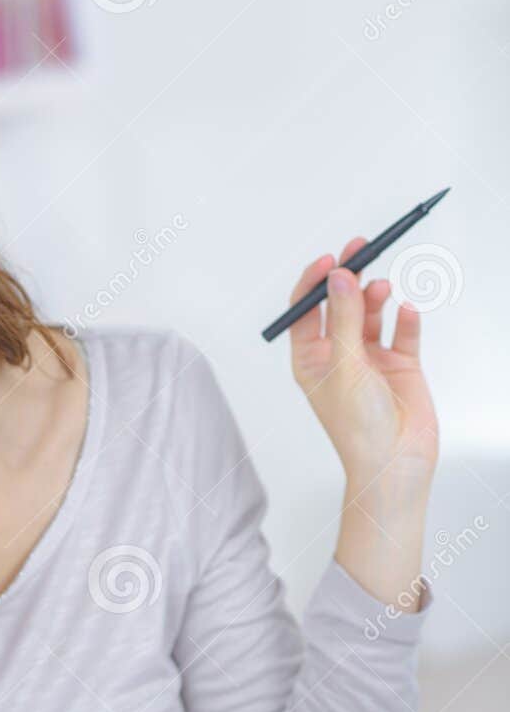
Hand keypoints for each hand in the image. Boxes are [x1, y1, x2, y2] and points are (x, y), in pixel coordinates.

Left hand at [288, 237, 438, 487]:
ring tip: (382, 289)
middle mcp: (338, 357)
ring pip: (371, 313)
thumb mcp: (345, 367)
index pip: (304, 311)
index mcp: (310, 360)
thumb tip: (340, 276)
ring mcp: (370, 359)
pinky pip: (403, 331)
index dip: (315, 283)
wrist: (395, 463)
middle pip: (340, 304)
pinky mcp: (400, 364)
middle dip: (349, 276)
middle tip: (362, 247)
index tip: (332, 260)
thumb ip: (344, 319)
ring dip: (376, 296)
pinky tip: (407, 311)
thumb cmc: (358, 429)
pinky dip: (405, 318)